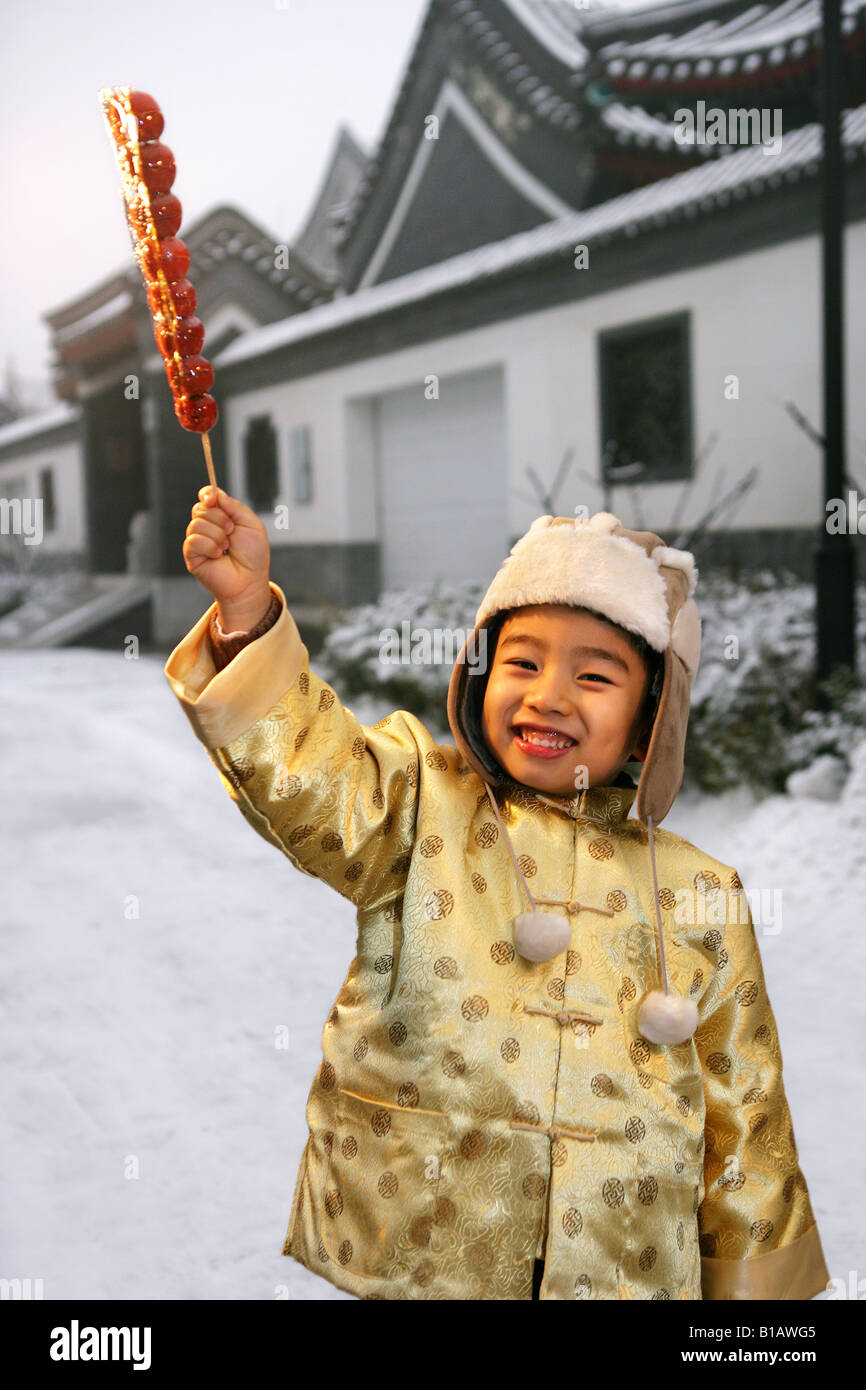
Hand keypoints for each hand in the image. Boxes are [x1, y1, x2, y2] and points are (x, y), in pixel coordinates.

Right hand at [183, 486, 271, 623]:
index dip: (207, 494)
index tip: (212, 499)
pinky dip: (209, 546)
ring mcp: (198, 540)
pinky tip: (218, 555)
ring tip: (226, 548)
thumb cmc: (253, 555)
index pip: (206, 497)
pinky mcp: (192, 555)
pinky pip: (193, 540)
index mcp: (221, 516)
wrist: (250, 580)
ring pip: (196, 524)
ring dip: (217, 535)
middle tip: (232, 532)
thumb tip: (216, 494)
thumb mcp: (251, 524)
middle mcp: (207, 526)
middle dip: (219, 519)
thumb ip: (234, 506)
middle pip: (200, 508)